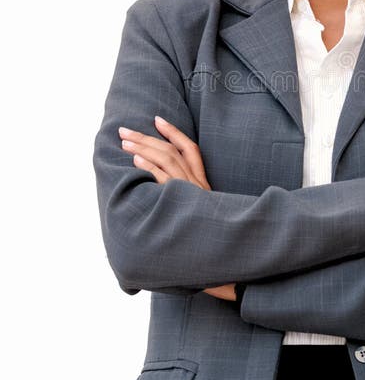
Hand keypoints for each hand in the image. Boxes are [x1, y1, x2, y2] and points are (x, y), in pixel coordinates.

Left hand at [118, 117, 235, 299]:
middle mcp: (198, 185)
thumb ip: (186, 198)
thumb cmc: (208, 237)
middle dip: (148, 137)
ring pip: (168, 161)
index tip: (157, 119)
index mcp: (203, 184)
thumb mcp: (200, 212)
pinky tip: (136, 160)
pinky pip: (165, 182)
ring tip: (125, 141)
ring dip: (144, 148)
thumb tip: (164, 192)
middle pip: (173, 152)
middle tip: (124, 130)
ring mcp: (191, 193)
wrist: (225, 260)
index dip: (175, 132)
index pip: (191, 149)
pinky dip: (151, 168)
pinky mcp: (184, 204)